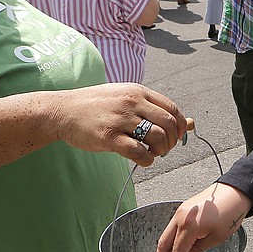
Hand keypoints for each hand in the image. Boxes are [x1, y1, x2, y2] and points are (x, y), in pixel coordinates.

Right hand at [49, 83, 186, 166]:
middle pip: (169, 124)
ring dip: (160, 151)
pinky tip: (142, 160)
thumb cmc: (96, 106)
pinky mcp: (109, 137)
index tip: (174, 138)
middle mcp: (132, 102)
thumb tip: (190, 123)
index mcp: (138, 92)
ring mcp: (120, 119)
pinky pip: (138, 152)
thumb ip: (154, 109)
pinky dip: (147, 160)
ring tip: (151, 153)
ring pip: (157, 137)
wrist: (62, 111)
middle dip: (172, 141)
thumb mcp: (126, 99)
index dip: (179, 127)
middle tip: (163, 149)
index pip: (172, 109)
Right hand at [155, 183, 252, 251]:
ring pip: (166, 235)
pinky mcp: (183, 209)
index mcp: (189, 226)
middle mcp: (180, 218)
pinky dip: (171, 240)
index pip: (176, 251)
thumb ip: (197, 250)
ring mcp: (180, 212)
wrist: (234, 192)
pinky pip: (172, 227)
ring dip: (164, 251)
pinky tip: (173, 249)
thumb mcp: (216, 237)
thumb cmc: (230, 213)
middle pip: (164, 243)